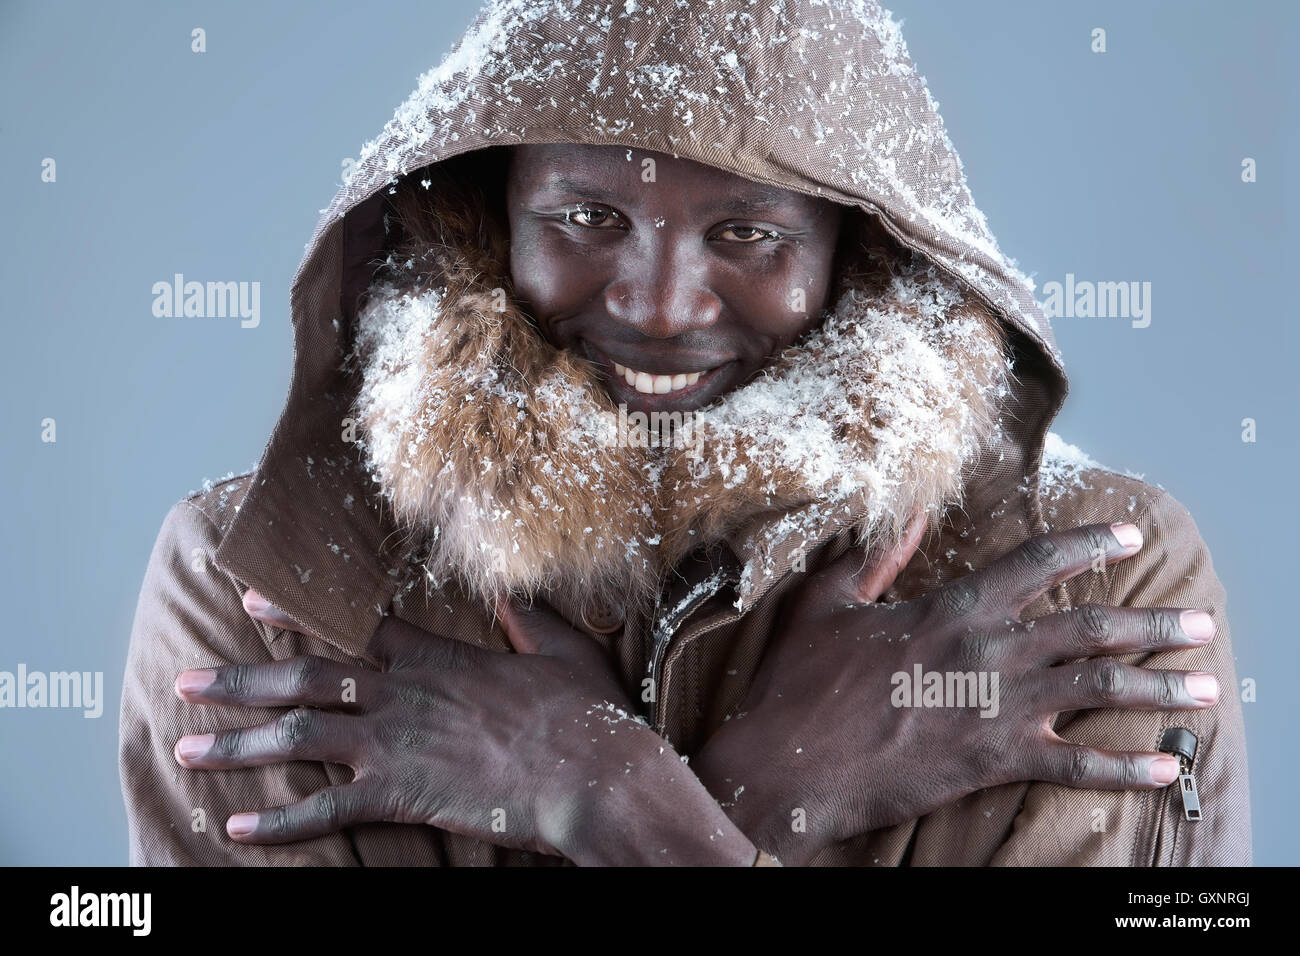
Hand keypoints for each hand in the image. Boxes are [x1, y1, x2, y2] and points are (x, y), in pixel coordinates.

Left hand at [173, 592, 758, 864]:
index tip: (250, 599)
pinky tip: (237, 828)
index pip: (351, 624)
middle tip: (186, 681)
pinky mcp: (399, 793)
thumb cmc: (584, 712)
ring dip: (237, 744)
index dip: (296, 612)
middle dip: (238, 680)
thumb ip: (524, 616)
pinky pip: (325, 810)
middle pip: (303, 680)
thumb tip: (505, 587)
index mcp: (434, 656)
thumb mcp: (560, 647)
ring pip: (298, 737)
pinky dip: (278, 822)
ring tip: (186, 750)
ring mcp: (393, 743)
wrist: (592, 773)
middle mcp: (400, 693)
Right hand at [694, 517, 1219, 864]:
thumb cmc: (799, 681)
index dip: (1086, 544)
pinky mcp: (994, 761)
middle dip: (1153, 624)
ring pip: (1099, 688)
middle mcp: (989, 651)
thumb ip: (874, 559)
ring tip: (1205, 688)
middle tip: (1198, 622)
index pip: (1036, 563)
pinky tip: (1159, 766)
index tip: (1125, 537)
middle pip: (1090, 627)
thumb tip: (914, 517)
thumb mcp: (825, 603)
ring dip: (1158, 686)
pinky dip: (1123, 767)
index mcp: (951, 607)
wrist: (789, 762)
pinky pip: (1075, 764)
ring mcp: (998, 707)